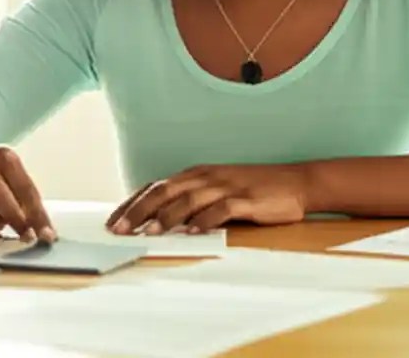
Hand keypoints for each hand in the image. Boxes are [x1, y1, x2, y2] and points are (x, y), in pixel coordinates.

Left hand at [107, 163, 310, 233]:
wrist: (296, 182)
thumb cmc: (251, 189)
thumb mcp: (215, 189)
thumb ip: (189, 201)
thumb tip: (155, 221)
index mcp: (194, 175)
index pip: (155, 187)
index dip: (131, 204)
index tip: (112, 222)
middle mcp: (206, 177)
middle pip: (165, 192)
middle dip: (139, 211)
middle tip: (120, 230)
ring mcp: (226, 186)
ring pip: (189, 199)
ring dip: (168, 217)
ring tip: (150, 233)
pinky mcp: (246, 199)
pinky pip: (222, 209)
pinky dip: (206, 219)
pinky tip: (193, 232)